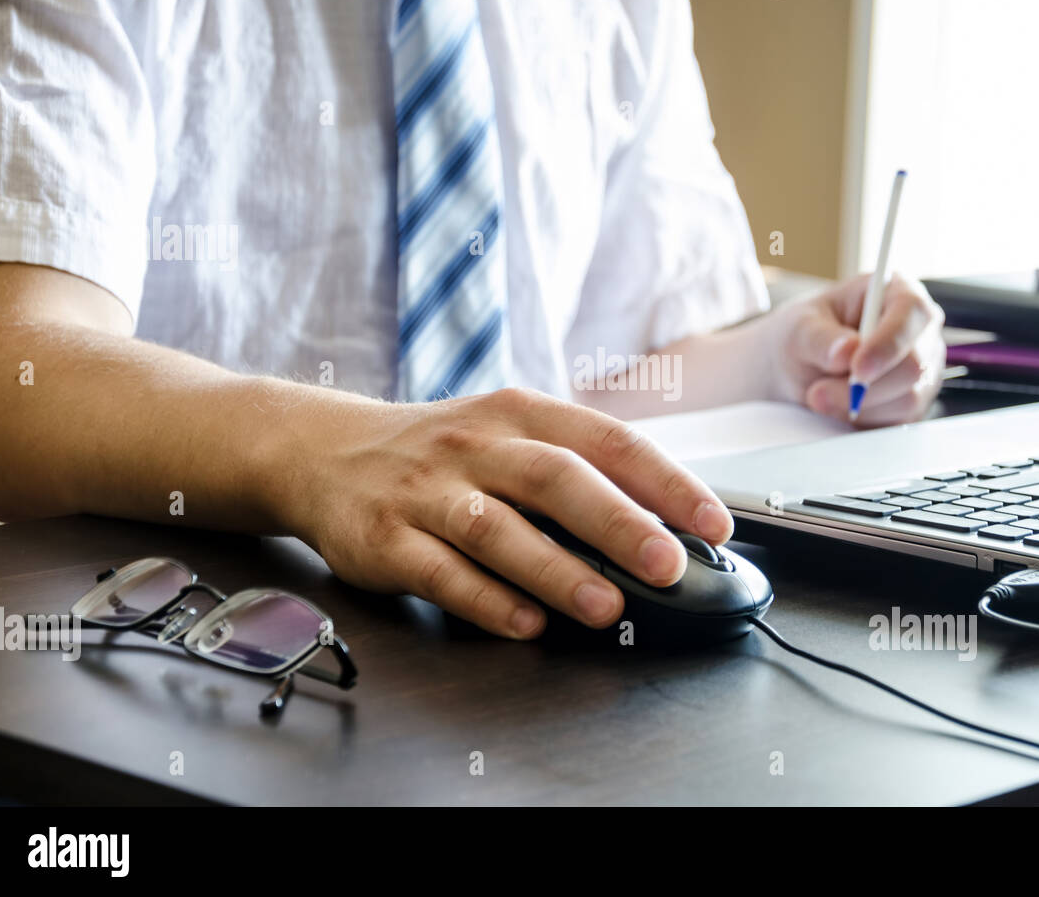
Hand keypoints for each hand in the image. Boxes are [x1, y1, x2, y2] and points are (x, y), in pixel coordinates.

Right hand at [284, 388, 732, 638]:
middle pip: (555, 478)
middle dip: (617, 523)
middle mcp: (475, 445)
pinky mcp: (384, 537)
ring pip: (496, 528)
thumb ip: (575, 473)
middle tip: (667, 565)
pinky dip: (485, 599)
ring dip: (555, 569)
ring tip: (604, 606)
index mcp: (519, 415)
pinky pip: (439, 571)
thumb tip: (663, 526)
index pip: (605, 439)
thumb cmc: (443, 452)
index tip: (712, 523)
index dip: (664, 481)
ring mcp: (426, 490)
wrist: (326, 451)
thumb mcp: (508, 437)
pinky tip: (525, 622)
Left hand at [768, 272, 945, 426]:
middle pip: (914, 365)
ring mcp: (921, 371)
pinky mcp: (912, 405)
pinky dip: (863, 421)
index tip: (857, 368)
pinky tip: (838, 408)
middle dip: (865, 387)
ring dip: (858, 406)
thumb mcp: (799, 329)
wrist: (797, 367)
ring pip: (907, 400)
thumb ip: (821, 339)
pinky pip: (897, 422)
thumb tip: (847, 351)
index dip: (888, 343)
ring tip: (818, 396)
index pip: (912, 313)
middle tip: (818, 393)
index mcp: (897, 293)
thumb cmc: (804, 335)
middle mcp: (917, 332)